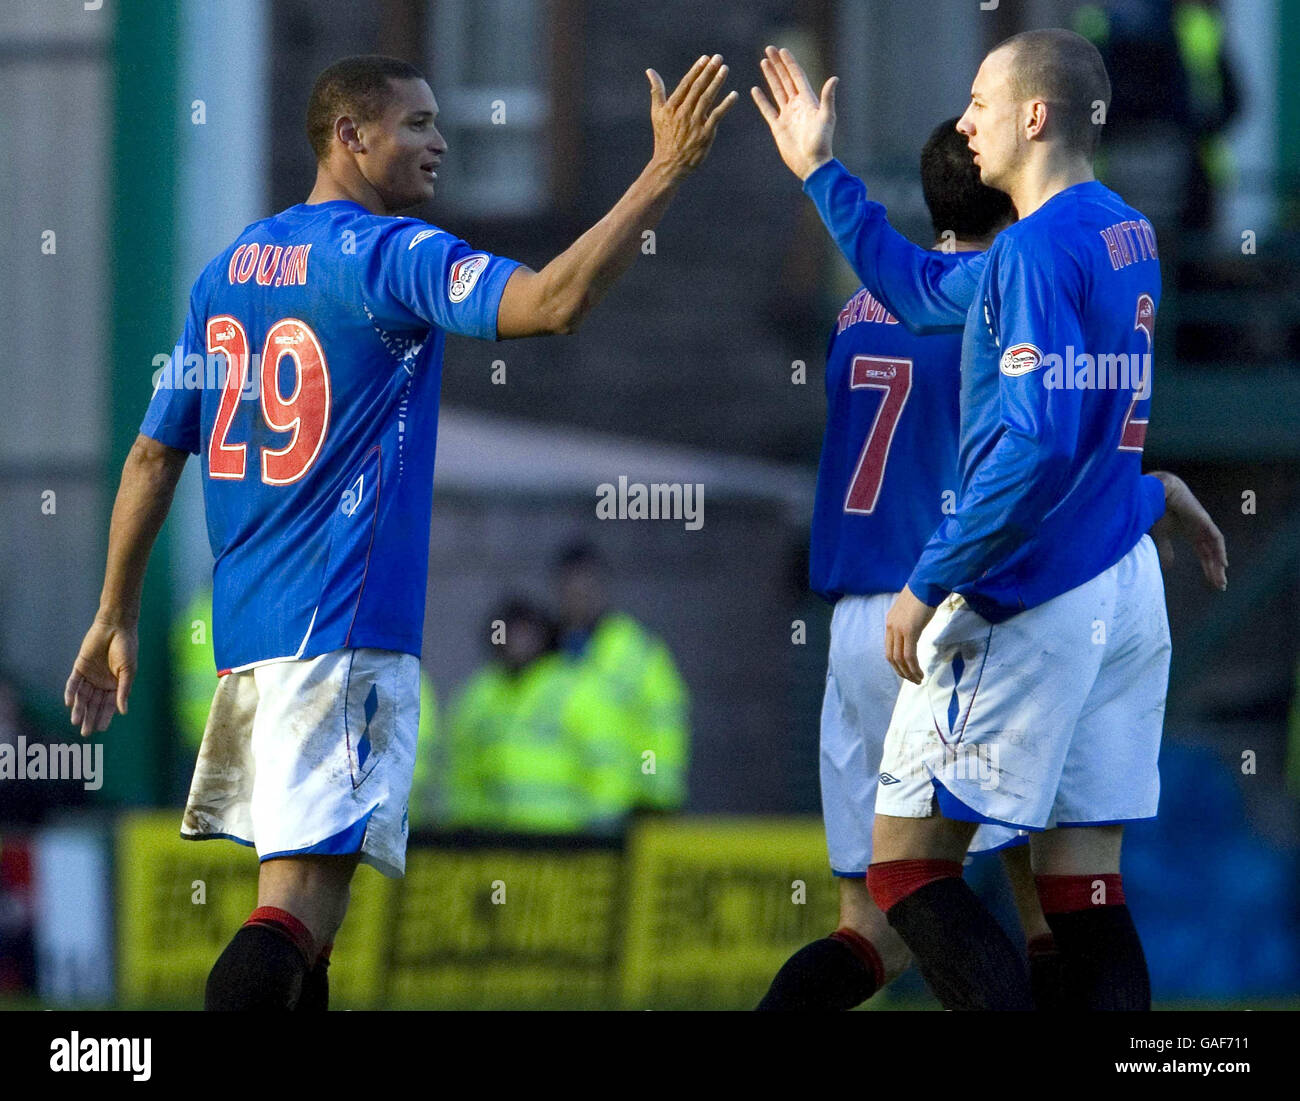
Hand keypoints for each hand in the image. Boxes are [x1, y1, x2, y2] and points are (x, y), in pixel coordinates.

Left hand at [65, 617, 137, 736]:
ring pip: (83, 696)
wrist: (116, 627)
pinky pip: (74, 682)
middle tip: (86, 732)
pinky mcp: (80, 666)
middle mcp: (102, 682)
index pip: (109, 704)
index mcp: (116, 684)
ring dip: (79, 708)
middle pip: (94, 703)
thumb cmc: (127, 648)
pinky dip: (71, 692)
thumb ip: (123, 691)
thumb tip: (123, 712)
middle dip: (90, 717)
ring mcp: (90, 675)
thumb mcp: (128, 671)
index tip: (101, 729)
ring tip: (76, 721)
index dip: (105, 716)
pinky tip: (70, 703)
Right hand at [646, 54, 737, 180]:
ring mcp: (694, 123)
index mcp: (671, 107)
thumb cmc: (664, 137)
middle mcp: (683, 113)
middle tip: (719, 58)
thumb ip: (656, 90)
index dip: (696, 70)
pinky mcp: (705, 134)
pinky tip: (734, 95)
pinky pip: (717, 116)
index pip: (686, 84)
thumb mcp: (657, 113)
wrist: (669, 164)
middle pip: (698, 88)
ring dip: (717, 83)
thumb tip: (650, 71)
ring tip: (725, 69)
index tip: (706, 59)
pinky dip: (726, 105)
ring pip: (707, 98)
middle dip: (709, 72)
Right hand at [751, 45, 837, 179]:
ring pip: (777, 90)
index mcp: (808, 101)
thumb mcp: (826, 118)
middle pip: (786, 79)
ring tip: (763, 62)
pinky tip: (755, 89)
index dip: (790, 63)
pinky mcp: (778, 127)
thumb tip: (834, 78)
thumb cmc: (821, 142)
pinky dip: (761, 100)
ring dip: (770, 77)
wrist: (811, 164)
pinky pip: (768, 110)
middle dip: (777, 64)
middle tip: (769, 49)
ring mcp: (787, 115)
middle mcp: (797, 105)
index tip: (782, 50)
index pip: (797, 76)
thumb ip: (827, 98)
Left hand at [885, 586, 937, 683]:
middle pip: (892, 657)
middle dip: (902, 672)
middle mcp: (891, 627)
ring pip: (900, 659)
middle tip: (912, 680)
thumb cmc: (923, 594)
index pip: (889, 649)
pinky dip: (913, 667)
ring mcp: (899, 629)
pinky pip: (909, 655)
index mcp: (890, 622)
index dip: (896, 663)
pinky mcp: (910, 630)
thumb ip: (909, 620)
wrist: (927, 583)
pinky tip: (920, 673)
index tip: (906, 671)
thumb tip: (914, 627)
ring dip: (909, 673)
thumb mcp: (911, 609)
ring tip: (918, 680)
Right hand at [1148, 471, 1227, 590]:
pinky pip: (1216, 538)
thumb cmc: (1158, 511)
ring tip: (1221, 579)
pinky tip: (1222, 563)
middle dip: (1216, 570)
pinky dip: (1220, 551)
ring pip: (1215, 549)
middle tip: (1221, 586)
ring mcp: (1204, 526)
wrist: (1158, 493)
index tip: (1213, 583)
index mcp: (1193, 535)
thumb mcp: (1161, 535)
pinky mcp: (1204, 520)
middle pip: (1212, 554)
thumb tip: (1167, 567)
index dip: (1209, 569)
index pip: (1205, 555)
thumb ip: (1166, 550)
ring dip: (1218, 564)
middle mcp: (1201, 532)